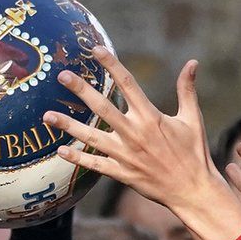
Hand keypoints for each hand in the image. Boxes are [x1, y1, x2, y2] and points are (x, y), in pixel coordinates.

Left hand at [45, 47, 240, 239]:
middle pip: (103, 107)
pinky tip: (60, 151)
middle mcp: (135, 133)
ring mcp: (126, 155)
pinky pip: (95, 165)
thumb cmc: (193, 152)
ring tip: (47, 115)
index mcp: (151, 117)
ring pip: (91, 137)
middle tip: (62, 75)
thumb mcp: (191, 118)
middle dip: (81, 90)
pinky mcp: (121, 174)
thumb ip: (187, 90)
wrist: (192, 190)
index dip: (111, 65)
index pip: (128, 84)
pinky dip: (77, 158)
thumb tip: (192, 62)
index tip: (96, 50)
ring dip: (68, 126)